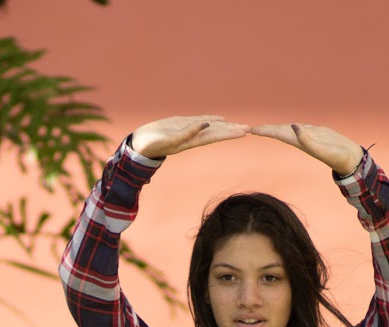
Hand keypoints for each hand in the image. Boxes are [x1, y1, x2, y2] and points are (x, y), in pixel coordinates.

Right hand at [129, 115, 249, 158]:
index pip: (215, 136)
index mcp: (191, 141)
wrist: (138, 144)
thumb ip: (187, 133)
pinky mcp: (181, 124)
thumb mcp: (168, 139)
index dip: (230, 133)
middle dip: (232, 130)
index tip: (244, 132)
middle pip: (217, 132)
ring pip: (211, 126)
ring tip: (240, 125)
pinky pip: (200, 121)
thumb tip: (206, 124)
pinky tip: (220, 119)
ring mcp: (188, 130)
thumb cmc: (150, 145)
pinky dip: (212, 120)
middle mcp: (192, 136)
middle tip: (250, 128)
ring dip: (225, 126)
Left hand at [250, 123, 363, 175]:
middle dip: (266, 130)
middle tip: (251, 129)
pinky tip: (286, 127)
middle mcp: (301, 139)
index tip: (252, 130)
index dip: (265, 131)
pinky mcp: (316, 133)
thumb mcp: (322, 148)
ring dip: (276, 129)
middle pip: (280, 132)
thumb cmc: (337, 156)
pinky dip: (290, 126)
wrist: (349, 158)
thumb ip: (307, 140)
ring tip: (263, 128)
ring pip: (288, 130)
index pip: (278, 134)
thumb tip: (294, 127)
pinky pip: (299, 128)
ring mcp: (308, 136)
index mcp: (299, 142)